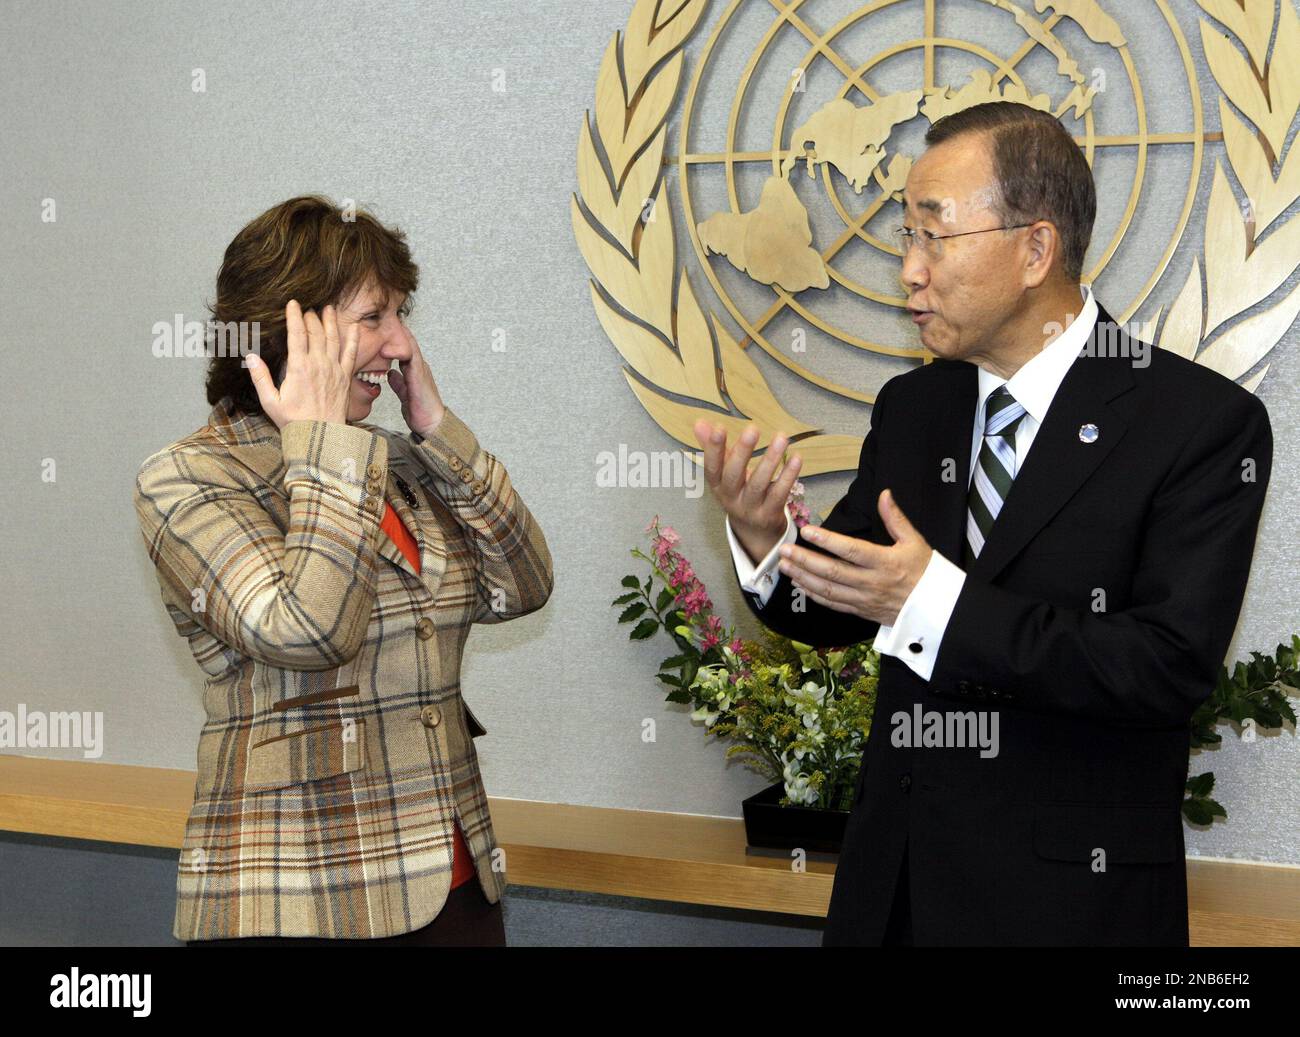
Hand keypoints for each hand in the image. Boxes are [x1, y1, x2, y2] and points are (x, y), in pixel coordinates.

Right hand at [246, 301, 356, 429]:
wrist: (321, 436)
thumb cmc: (294, 421)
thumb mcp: (270, 401)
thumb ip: (260, 377)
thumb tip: (250, 356)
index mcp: (299, 367)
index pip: (296, 334)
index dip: (294, 316)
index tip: (292, 303)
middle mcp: (318, 364)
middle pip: (315, 332)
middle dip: (311, 316)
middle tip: (307, 307)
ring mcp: (334, 370)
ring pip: (334, 339)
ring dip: (331, 321)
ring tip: (329, 308)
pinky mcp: (345, 377)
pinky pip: (351, 354)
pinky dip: (354, 339)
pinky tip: (356, 327)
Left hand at [387, 322, 445, 436]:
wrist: (433, 425)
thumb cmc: (420, 411)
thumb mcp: (405, 394)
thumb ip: (398, 382)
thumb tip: (390, 373)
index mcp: (414, 370)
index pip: (403, 348)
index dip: (393, 336)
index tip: (381, 324)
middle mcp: (418, 366)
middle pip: (407, 341)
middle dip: (396, 328)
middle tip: (383, 314)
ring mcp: (420, 370)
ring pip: (409, 346)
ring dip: (399, 334)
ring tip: (387, 322)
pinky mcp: (419, 377)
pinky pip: (410, 359)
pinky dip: (401, 351)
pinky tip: (389, 346)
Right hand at [693, 420, 800, 563]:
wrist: (754, 532)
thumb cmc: (738, 493)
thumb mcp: (724, 474)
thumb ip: (714, 448)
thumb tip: (700, 422)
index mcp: (717, 486)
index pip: (711, 467)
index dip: (713, 449)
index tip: (719, 428)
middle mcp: (731, 498)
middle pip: (733, 475)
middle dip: (742, 452)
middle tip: (752, 429)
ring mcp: (751, 508)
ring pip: (759, 484)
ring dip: (770, 460)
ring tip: (781, 438)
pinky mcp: (770, 514)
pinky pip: (780, 493)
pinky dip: (788, 476)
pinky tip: (796, 458)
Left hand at [776, 488, 932, 625]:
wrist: (934, 608)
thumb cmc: (925, 571)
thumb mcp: (915, 541)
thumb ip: (896, 518)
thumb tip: (884, 494)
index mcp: (885, 562)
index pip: (851, 550)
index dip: (828, 541)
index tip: (807, 531)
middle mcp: (871, 583)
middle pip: (833, 572)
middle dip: (805, 560)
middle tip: (783, 550)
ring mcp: (864, 600)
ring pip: (828, 590)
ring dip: (803, 577)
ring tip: (784, 565)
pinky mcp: (860, 611)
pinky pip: (833, 604)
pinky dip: (814, 595)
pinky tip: (800, 584)